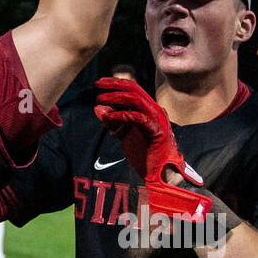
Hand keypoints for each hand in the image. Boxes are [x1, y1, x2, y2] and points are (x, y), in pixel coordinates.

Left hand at [95, 77, 210, 222]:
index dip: (116, 83)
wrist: (160, 174)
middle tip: (97, 85)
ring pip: (136, 100)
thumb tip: (98, 108)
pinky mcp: (157, 131)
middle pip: (135, 89)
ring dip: (116, 98)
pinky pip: (138, 118)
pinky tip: (109, 117)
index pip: (133, 89)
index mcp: (149, 109)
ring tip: (100, 100)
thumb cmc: (144, 154)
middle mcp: (155, 110)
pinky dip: (122, 115)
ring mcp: (158, 120)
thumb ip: (112, 122)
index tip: (99, 83)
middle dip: (114, 85)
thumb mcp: (123, 135)